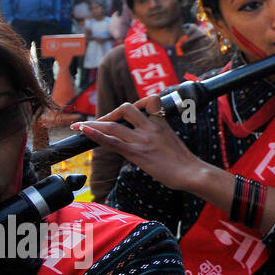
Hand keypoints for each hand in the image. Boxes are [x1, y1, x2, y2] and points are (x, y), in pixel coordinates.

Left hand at [75, 101, 210, 190]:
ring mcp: (143, 140)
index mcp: (162, 123)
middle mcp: (151, 128)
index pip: (148, 102)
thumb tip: (151, 141)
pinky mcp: (136, 153)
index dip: (135, 104)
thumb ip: (160, 136)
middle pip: (126, 109)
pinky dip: (95, 134)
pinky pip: (112, 141)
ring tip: (82, 127)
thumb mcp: (173, 142)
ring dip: (95, 124)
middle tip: (101, 123)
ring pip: (113, 124)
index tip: (125, 113)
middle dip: (109, 114)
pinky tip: (83, 130)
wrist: (192, 173)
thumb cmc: (186, 162)